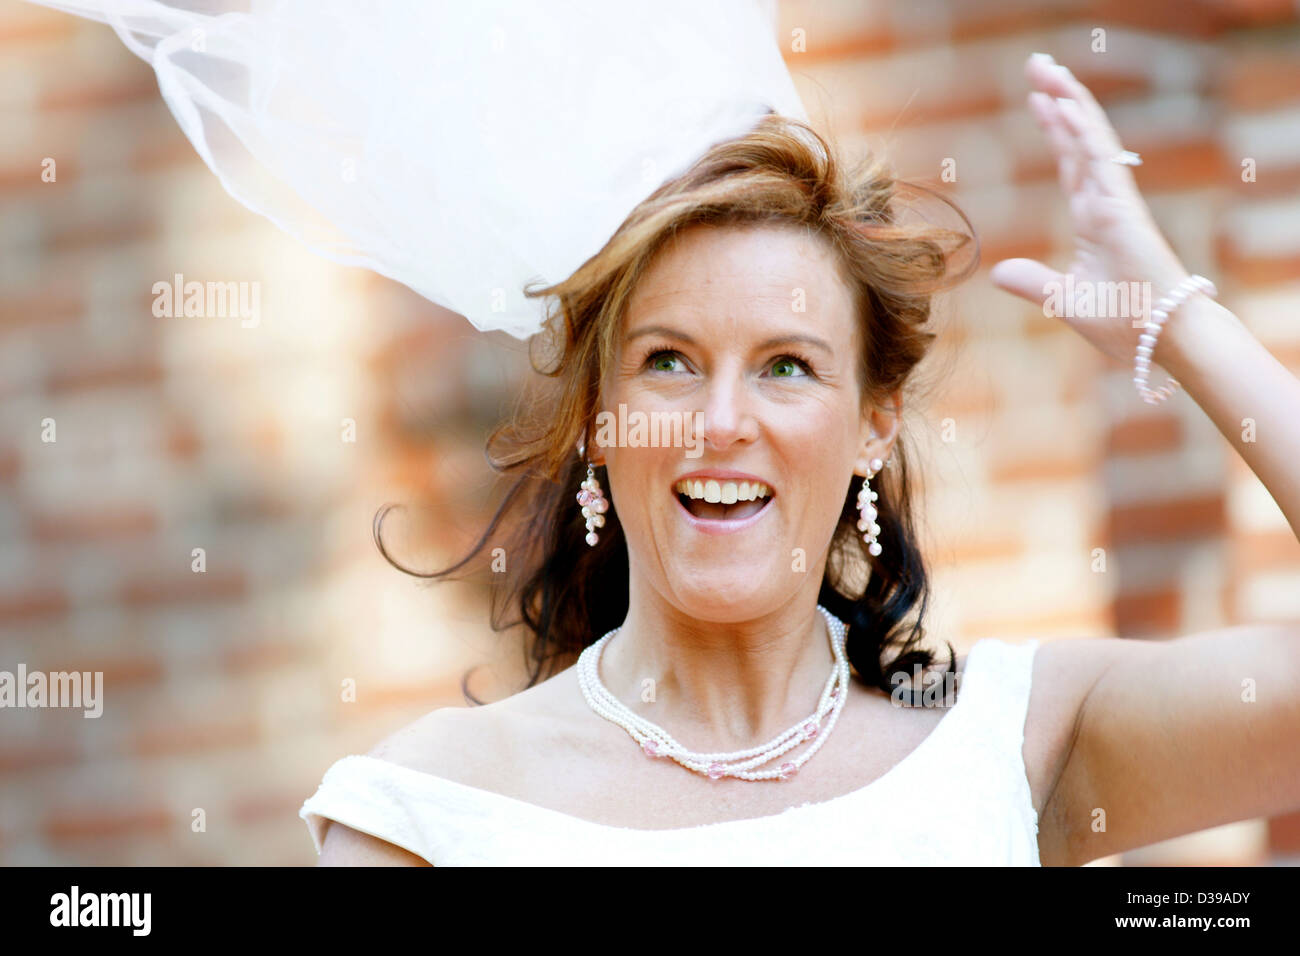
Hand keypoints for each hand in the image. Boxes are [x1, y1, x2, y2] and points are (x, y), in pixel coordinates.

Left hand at [989, 53, 1192, 364]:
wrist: (1158, 340)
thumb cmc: (1124, 323)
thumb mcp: (1062, 301)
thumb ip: (1031, 282)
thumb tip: (997, 271)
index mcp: (1095, 218)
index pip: (1073, 163)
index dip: (1057, 130)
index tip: (1041, 100)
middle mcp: (1106, 202)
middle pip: (1080, 140)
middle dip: (1061, 100)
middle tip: (1039, 66)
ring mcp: (1117, 202)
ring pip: (1091, 140)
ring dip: (1069, 101)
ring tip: (1046, 69)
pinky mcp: (1123, 209)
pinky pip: (1102, 160)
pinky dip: (1084, 130)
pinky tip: (1066, 102)